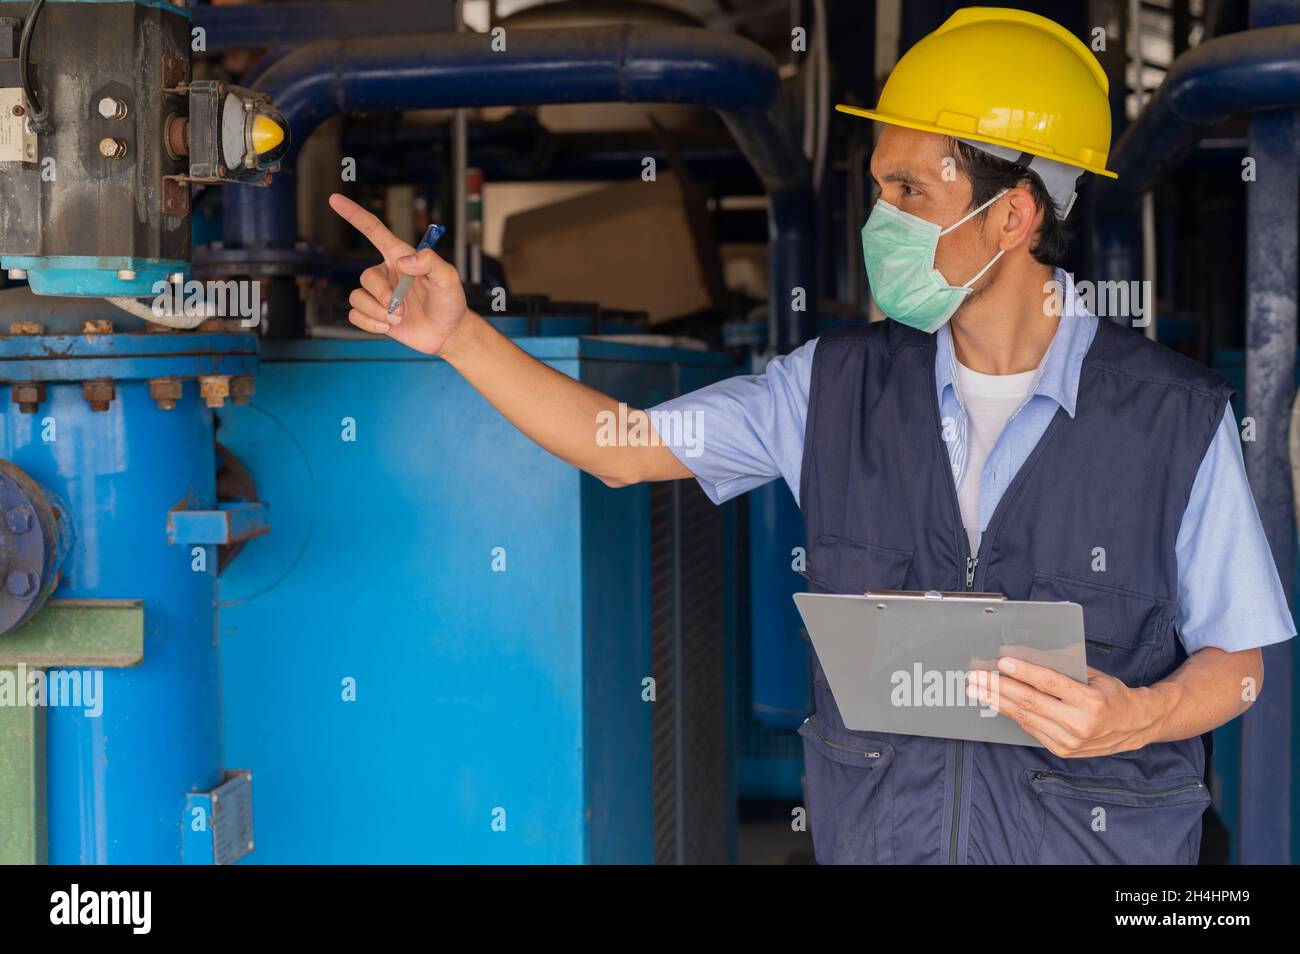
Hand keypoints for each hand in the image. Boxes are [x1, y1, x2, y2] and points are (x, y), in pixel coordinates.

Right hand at [328, 193, 470, 355]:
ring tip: (399, 318)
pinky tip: (387, 327)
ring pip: (357, 297)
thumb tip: (404, 261)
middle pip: (366, 277)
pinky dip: (369, 324)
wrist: (448, 332)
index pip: (373, 231)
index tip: (334, 199)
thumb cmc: (450, 302)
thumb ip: (430, 263)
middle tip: (403, 309)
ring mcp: (379, 294)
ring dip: (377, 312)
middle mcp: (386, 273)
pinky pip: (354, 315)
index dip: (354, 214)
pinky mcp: (374, 314)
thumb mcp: (448, 278)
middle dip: (383, 296)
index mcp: (400, 256)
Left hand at [966, 657, 1164, 756]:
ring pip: (1025, 717)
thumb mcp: (1092, 675)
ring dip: (996, 702)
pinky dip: (1012, 714)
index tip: (1001, 662)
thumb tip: (1023, 655)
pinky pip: (1030, 728)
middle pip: (1030, 701)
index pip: (1049, 683)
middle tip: (976, 677)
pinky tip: (996, 703)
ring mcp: (1070, 740)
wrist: (1134, 726)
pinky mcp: (1062, 750)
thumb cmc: (1111, 694)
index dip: (1023, 671)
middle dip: (998, 687)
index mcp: (1090, 700)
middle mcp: (1080, 723)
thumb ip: (1062, 668)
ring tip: (976, 690)